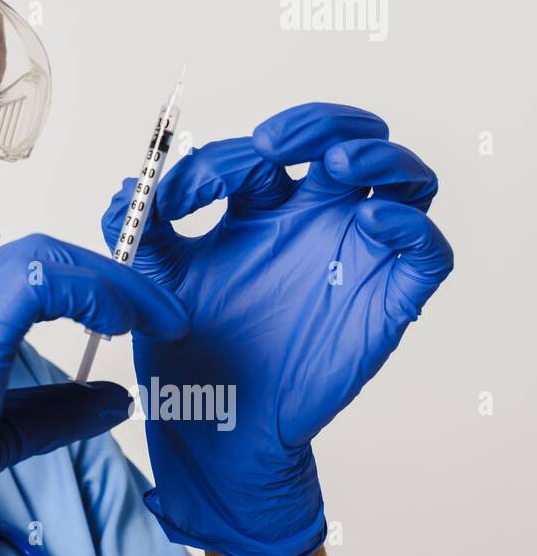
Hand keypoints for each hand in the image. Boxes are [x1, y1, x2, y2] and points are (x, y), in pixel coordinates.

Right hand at [0, 234, 189, 555]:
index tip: (122, 314)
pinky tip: (121, 320)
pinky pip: (37, 283)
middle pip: (21, 260)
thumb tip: (113, 398)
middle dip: (97, 278)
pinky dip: (91, 292)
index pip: (2, 280)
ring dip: (104, 283)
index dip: (72, 287)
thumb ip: (48, 413)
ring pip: (33, 260)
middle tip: (154, 311)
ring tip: (154, 315)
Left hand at [103, 103, 452, 555]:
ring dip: (374, 154)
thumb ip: (139, 233)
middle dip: (315, 123)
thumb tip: (127, 191)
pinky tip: (374, 222)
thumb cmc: (188, 356)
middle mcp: (312, 223)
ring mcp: (355, 254)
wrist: (214, 432)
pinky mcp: (388, 299)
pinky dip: (412, 225)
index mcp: (257, 212)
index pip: (258, 154)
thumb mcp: (152, 285)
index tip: (177, 201)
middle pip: (343, 139)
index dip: (219, 159)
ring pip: (401, 178)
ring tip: (335, 164)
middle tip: (272, 144)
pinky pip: (428, 250)